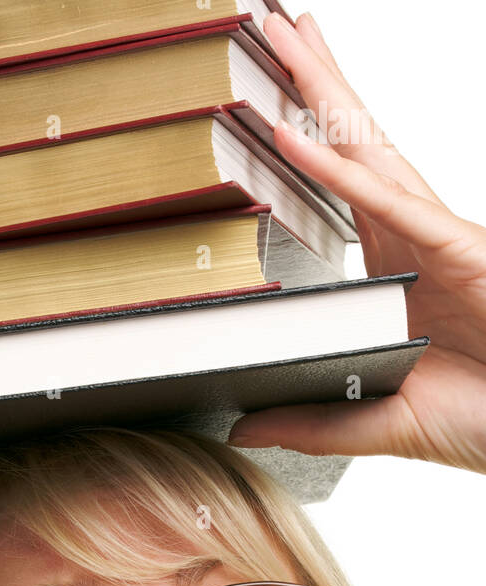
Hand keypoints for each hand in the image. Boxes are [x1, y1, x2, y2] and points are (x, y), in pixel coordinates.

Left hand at [228, 11, 485, 474]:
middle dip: (311, 81)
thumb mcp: (370, 424)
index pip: (335, 188)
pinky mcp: (457, 250)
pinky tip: (295, 133)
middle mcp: (410, 239)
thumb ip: (307, 421)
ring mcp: (434, 237)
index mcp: (392, 270)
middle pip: (350, 144)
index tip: (263, 99)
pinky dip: (339, 168)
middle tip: (268, 24)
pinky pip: (386, 201)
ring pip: (367, 150)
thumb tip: (243, 425)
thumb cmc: (477, 421)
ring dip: (321, 91)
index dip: (303, 139)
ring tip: (284, 36)